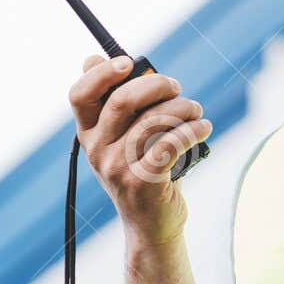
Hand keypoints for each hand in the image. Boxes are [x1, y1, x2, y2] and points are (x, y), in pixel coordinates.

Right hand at [67, 53, 211, 248]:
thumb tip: (93, 58)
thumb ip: (114, 102)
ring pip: (153, 119)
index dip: (101, 73)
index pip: (80, 95)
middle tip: (176, 87)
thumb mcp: (122, 138)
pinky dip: (193, 129)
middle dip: (156, 84)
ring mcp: (117, 168)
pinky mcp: (142, 183)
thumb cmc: (142, 170)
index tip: (127, 62)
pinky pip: (171, 142)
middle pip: (121, 100)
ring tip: (195, 110)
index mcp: (88, 133)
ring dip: (183, 107)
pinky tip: (203, 128)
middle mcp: (96, 150)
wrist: (151, 224)